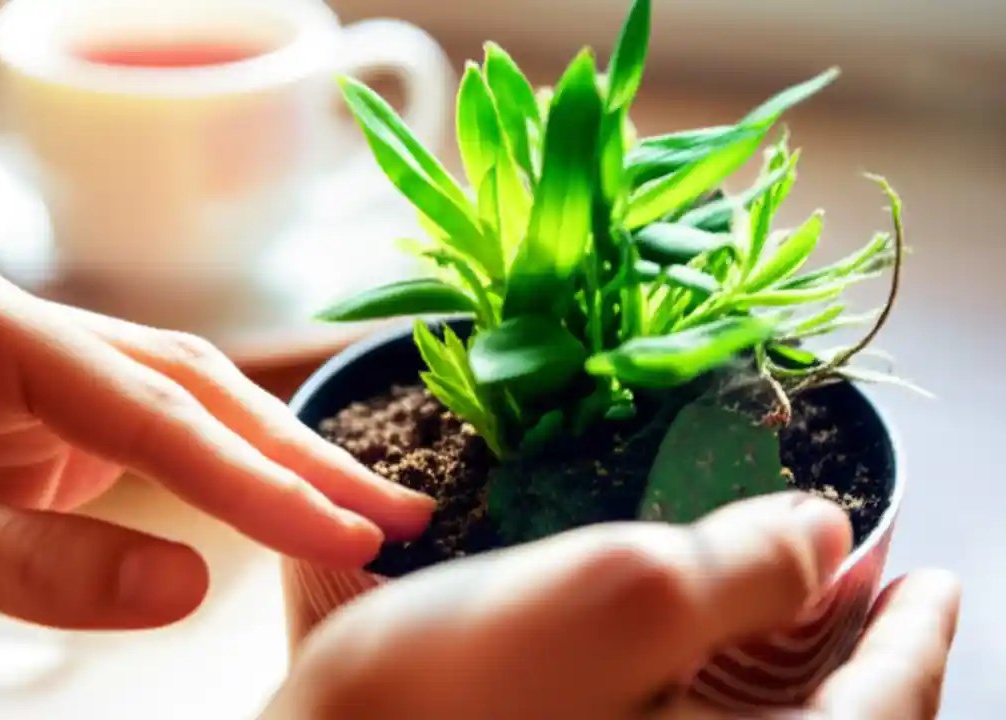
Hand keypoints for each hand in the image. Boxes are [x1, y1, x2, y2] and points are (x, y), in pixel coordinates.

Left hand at [0, 255, 433, 703]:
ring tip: (352, 512)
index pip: (141, 399)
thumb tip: (184, 586)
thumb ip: (24, 560)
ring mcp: (8, 403)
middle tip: (389, 509)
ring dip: (259, 471)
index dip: (248, 474)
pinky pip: (127, 471)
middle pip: (178, 387)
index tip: (343, 529)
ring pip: (166, 424)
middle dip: (286, 453)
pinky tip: (257, 519)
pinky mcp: (8, 461)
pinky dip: (202, 499)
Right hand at [266, 492, 958, 719]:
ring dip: (785, 659)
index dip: (915, 633)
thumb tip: (822, 531)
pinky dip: (717, 679)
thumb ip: (742, 562)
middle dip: (855, 644)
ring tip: (789, 588)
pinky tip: (696, 631)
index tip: (929, 573)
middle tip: (863, 570)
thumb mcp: (614, 591)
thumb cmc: (448, 695)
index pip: (882, 709)